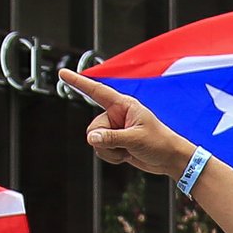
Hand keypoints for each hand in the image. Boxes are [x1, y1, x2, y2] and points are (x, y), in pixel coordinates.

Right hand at [61, 69, 196, 182]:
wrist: (169, 159)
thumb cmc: (160, 143)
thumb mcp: (135, 139)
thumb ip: (112, 138)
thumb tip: (91, 138)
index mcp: (124, 105)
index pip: (97, 91)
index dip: (78, 82)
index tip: (63, 73)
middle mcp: (117, 115)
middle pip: (94, 127)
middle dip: (105, 141)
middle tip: (125, 146)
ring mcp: (115, 129)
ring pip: (95, 140)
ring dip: (109, 150)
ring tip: (128, 151)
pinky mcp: (115, 141)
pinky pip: (101, 149)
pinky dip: (111, 156)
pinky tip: (126, 155)